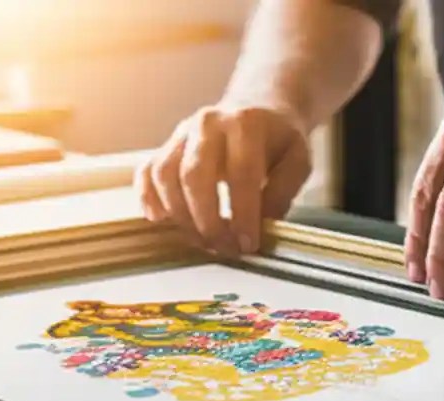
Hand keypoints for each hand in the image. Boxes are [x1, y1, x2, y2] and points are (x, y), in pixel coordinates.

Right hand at [137, 104, 311, 255]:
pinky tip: (163, 221)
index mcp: (245, 123)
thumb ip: (283, 192)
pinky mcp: (165, 146)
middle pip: (194, 176)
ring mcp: (181, 134)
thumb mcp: (297, 160)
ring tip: (202, 240)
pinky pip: (146, 173)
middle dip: (207, 221)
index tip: (247, 244)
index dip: (243, 214)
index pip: (241, 173)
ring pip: (165, 176)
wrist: (256, 108)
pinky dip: (149, 200)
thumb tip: (263, 225)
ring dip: (180, 217)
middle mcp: (207, 123)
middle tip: (222, 248)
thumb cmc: (278, 141)